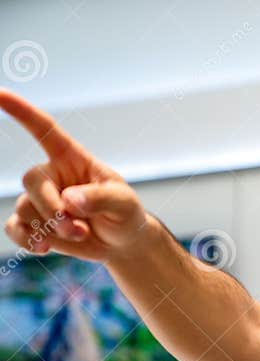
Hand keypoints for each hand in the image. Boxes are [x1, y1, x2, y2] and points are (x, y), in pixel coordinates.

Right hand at [0, 88, 151, 262]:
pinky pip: (15, 227)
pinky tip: (42, 247)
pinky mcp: (36, 223)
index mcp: (73, 158)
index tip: (0, 94)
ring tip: (79, 235)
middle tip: (79, 228)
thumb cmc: (126, 214)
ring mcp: (41, 199)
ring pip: (25, 209)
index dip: (22, 112)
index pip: (45, 130)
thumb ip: (100, 198)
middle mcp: (52, 175)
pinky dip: (25, 239)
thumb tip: (69, 200)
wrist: (123, 242)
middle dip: (52, 207)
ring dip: (49, 228)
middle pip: (32, 180)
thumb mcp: (124, 203)